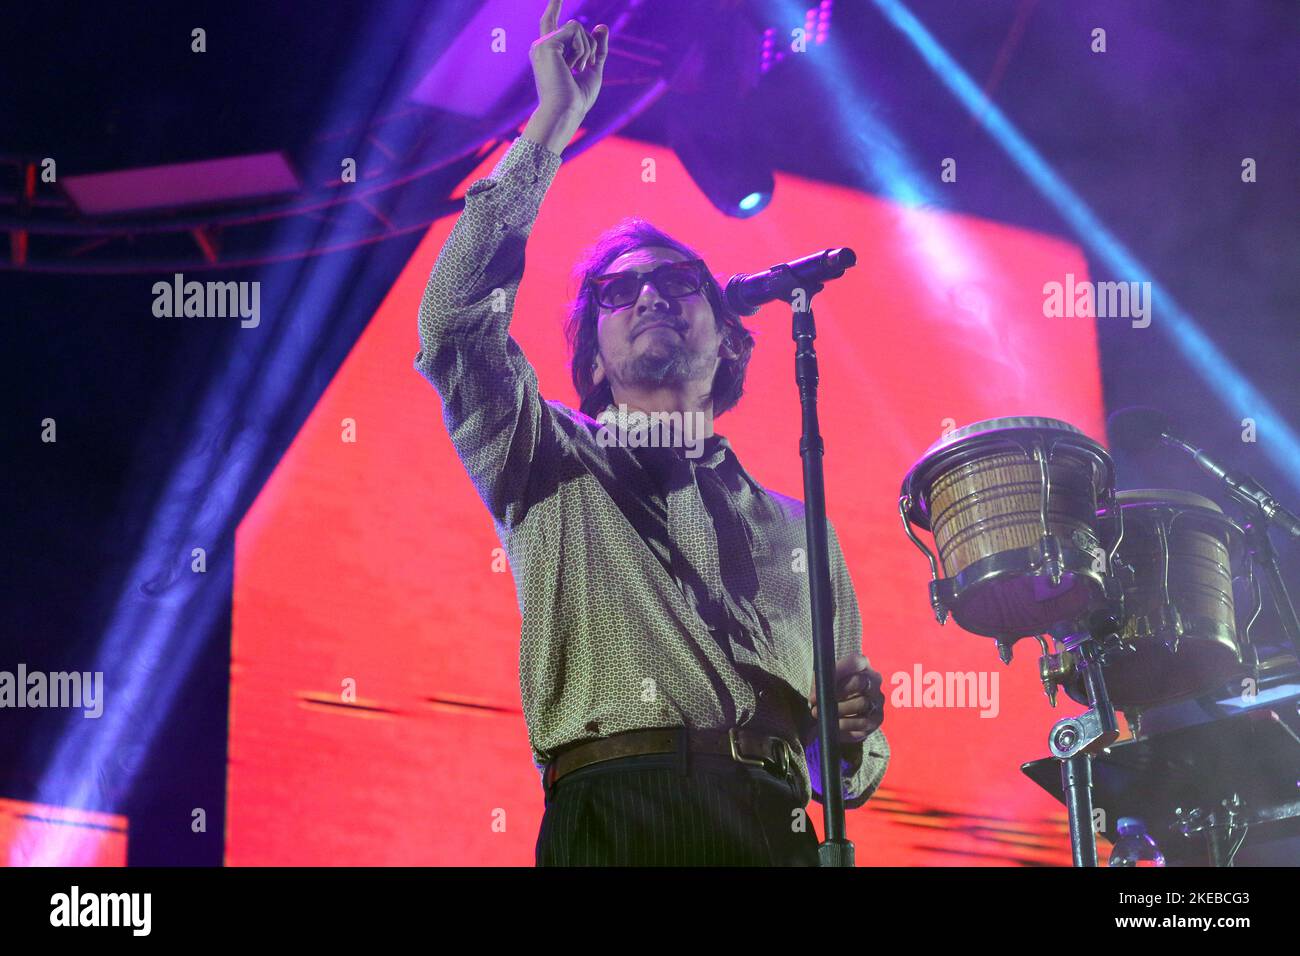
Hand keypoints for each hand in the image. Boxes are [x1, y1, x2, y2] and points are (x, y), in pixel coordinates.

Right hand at [530, 0, 608, 118]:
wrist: (565, 111)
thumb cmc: (577, 99)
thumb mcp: (593, 69)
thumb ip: (597, 48)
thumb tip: (601, 25)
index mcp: (549, 54)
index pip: (551, 22)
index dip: (553, 6)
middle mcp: (542, 47)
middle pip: (574, 27)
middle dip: (588, 46)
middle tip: (583, 68)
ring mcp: (542, 45)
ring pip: (576, 27)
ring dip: (586, 48)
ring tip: (578, 69)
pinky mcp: (547, 44)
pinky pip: (574, 29)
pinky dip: (583, 47)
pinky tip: (575, 65)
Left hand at [809, 653, 884, 745]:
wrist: (844, 711)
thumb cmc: (834, 690)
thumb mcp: (825, 680)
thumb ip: (820, 682)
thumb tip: (815, 696)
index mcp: (862, 665)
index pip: (855, 661)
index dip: (839, 669)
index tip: (821, 681)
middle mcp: (874, 680)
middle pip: (859, 681)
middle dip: (837, 692)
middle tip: (819, 701)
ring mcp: (877, 700)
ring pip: (860, 703)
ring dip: (838, 710)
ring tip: (822, 715)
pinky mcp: (877, 719)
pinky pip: (862, 723)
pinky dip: (845, 725)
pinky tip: (834, 725)